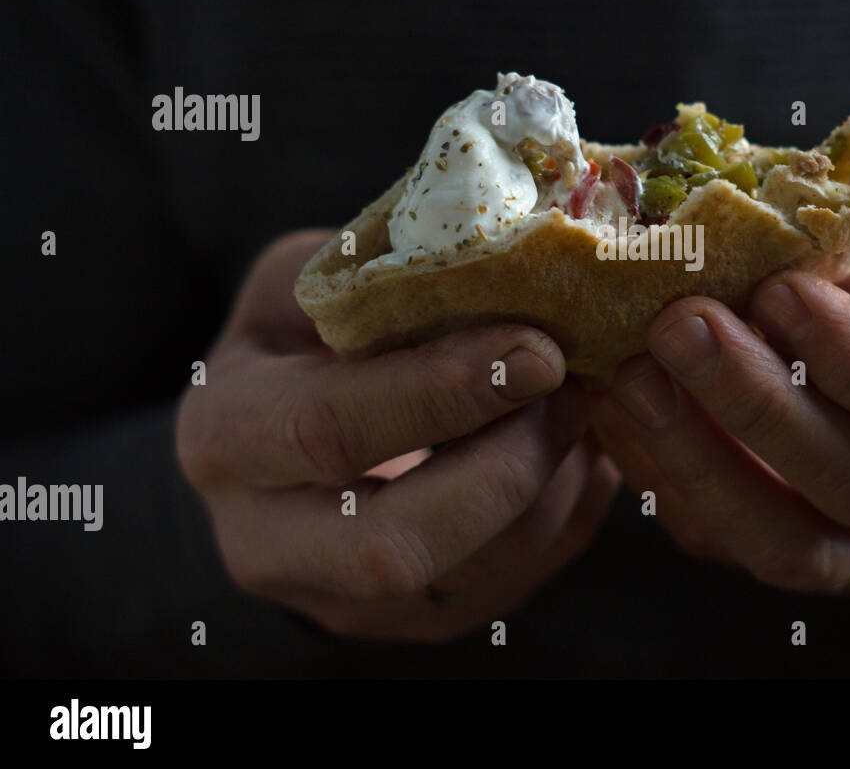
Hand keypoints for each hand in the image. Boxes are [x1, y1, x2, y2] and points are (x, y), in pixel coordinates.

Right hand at [177, 231, 618, 639]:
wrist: (279, 432)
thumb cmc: (301, 337)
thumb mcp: (311, 278)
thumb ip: (379, 276)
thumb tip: (500, 270)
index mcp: (226, 434)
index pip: (327, 431)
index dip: (441, 392)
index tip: (536, 350)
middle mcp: (265, 540)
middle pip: (393, 547)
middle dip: (507, 467)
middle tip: (573, 389)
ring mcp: (340, 599)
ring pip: (473, 574)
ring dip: (552, 486)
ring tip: (583, 403)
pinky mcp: (411, 620)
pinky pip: (514, 582)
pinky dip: (565, 512)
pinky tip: (575, 447)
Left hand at [589, 211, 849, 593]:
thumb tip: (764, 225)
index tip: (780, 288)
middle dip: (755, 402)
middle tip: (678, 323)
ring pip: (780, 541)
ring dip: (695, 455)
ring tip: (630, 375)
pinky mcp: (805, 570)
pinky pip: (727, 545)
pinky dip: (665, 480)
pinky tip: (620, 415)